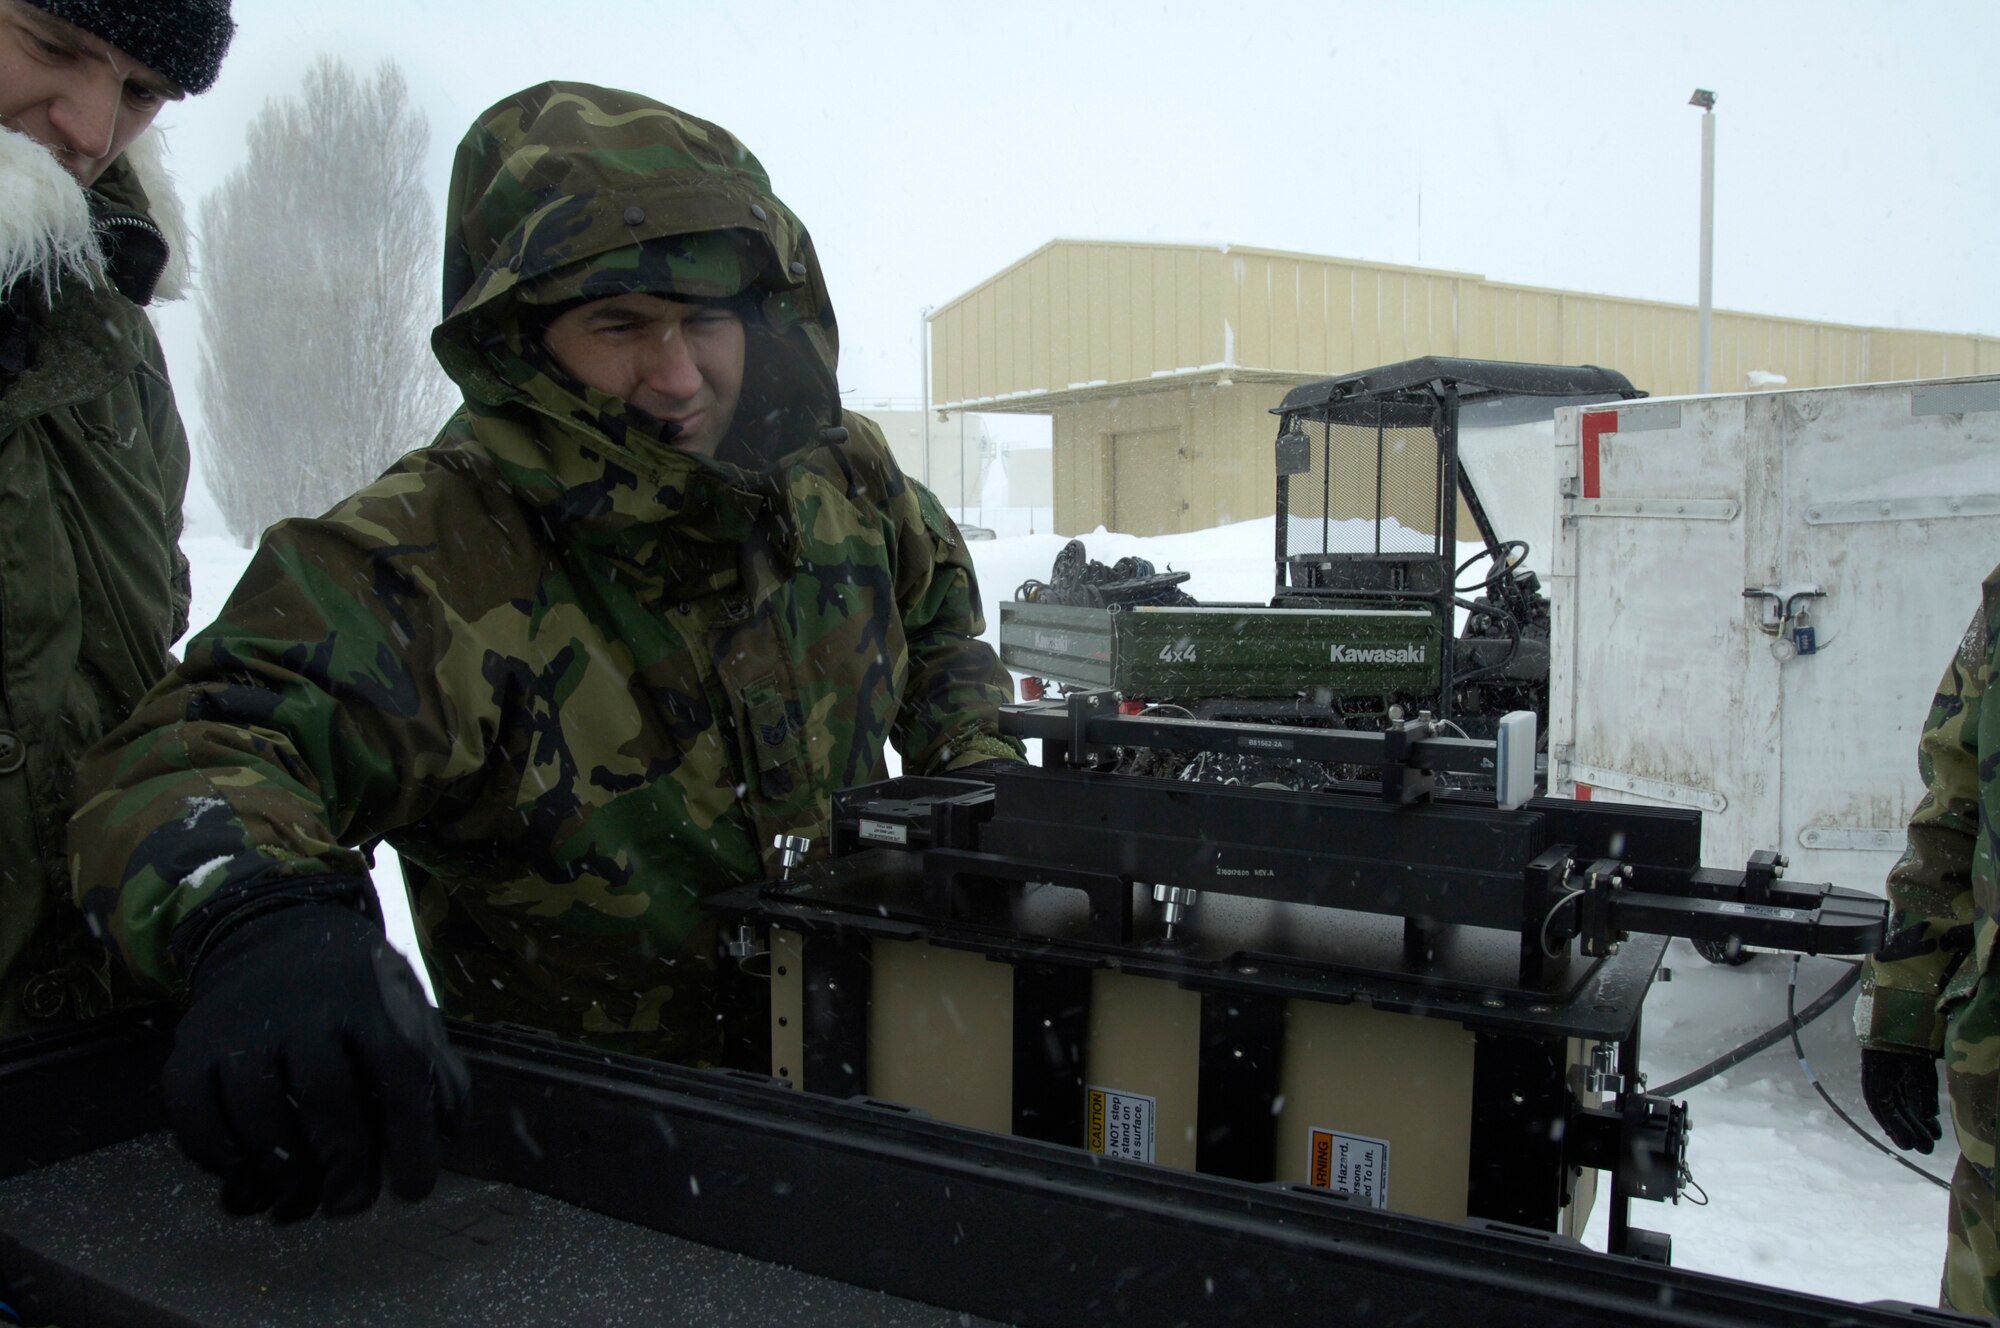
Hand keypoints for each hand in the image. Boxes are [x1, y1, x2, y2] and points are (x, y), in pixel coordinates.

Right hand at [164, 903, 470, 1219]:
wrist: (269, 936)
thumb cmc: (352, 989)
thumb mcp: (404, 1005)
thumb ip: (434, 1064)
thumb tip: (449, 1129)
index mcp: (367, 995)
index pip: (398, 1069)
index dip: (410, 1136)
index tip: (415, 1190)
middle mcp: (302, 1006)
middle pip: (327, 1098)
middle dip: (346, 1166)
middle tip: (352, 1205)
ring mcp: (238, 1026)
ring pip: (258, 1115)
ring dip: (281, 1175)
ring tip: (300, 1204)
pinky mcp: (189, 1049)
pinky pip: (196, 1118)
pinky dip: (221, 1161)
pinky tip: (248, 1182)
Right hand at [1860, 1047, 1942, 1153]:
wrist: (1895, 1012)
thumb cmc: (1903, 1040)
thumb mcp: (1915, 1066)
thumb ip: (1920, 1092)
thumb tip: (1926, 1117)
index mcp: (1878, 1083)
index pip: (1887, 1113)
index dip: (1899, 1130)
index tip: (1912, 1146)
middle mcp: (1878, 1083)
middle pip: (1894, 1113)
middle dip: (1911, 1131)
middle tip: (1927, 1148)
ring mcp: (1885, 1078)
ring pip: (1900, 1106)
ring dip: (1915, 1121)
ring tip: (1934, 1135)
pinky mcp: (1894, 1072)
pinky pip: (1902, 1096)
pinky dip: (1915, 1108)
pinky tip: (1928, 1118)